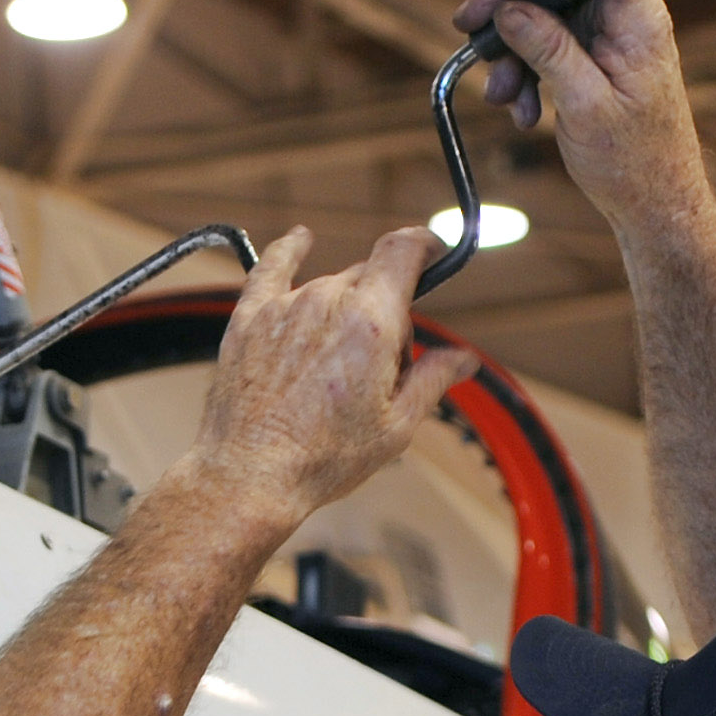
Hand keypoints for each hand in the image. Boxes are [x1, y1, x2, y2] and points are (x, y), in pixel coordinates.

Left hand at [187, 226, 481, 527]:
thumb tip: (464, 360)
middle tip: (381, 366)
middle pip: (370, 279)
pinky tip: (299, 239)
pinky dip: (290, 251)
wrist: (251, 475)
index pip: (403, 252)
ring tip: (337, 367)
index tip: (435, 251)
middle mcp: (326, 301)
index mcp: (370, 324)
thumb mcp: (395, 426)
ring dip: (345, 309)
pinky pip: (273, 269)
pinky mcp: (250, 318)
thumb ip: (432, 380)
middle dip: (386, 310)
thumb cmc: (323, 459)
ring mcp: (285, 306)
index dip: (424, 244)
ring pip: (329, 285)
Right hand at [453, 0, 702, 234]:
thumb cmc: (637, 164)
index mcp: (637, 17)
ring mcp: (605, 36)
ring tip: (501, 94)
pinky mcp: (589, 58)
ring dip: (510, 47)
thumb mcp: (586, 107)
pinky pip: (544, 43)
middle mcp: (623, 16)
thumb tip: (509, 9)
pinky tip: (520, 110)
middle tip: (470, 28)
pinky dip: (523, 71)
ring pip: (543, 9)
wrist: (654, 207)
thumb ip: (549, 51)